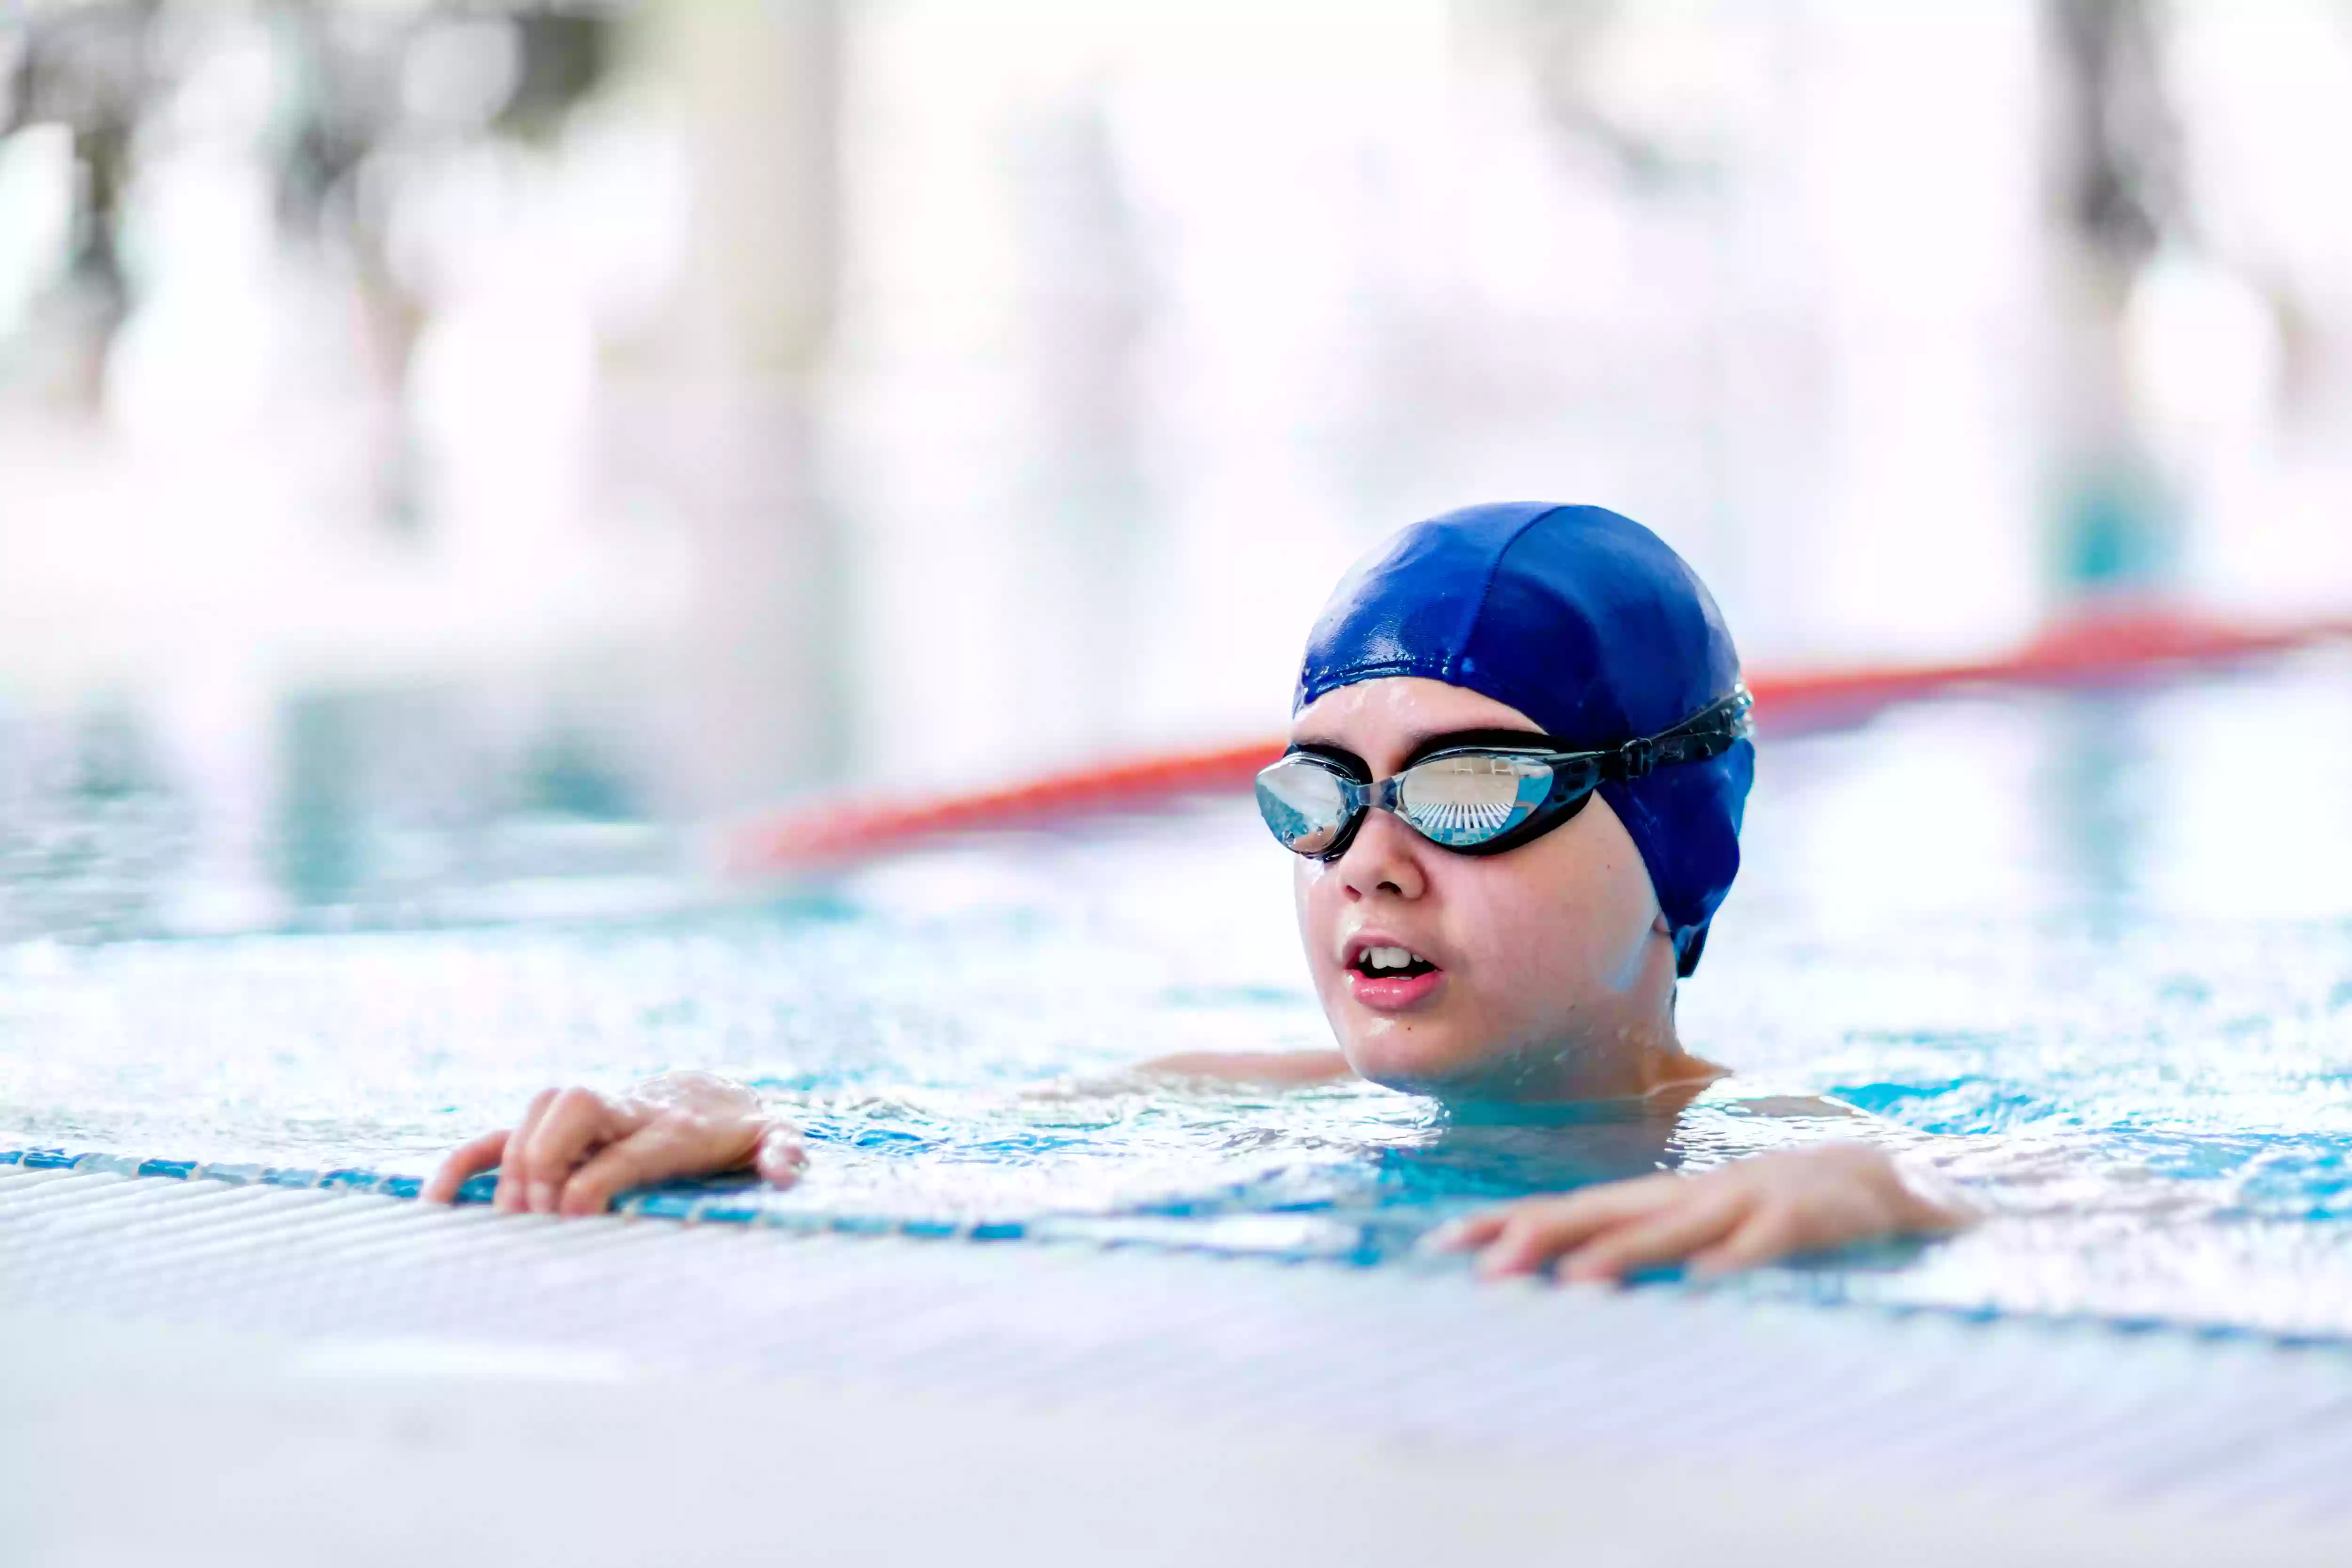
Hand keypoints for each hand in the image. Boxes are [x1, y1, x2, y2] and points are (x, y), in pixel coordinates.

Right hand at [421, 1071, 806, 1215]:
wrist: (718, 1094)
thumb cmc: (743, 1130)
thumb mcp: (776, 1138)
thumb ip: (784, 1153)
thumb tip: (786, 1171)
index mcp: (680, 1125)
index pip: (632, 1147)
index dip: (599, 1176)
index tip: (570, 1211)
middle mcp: (629, 1108)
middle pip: (579, 1109)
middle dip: (550, 1156)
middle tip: (540, 1213)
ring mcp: (589, 1111)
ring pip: (541, 1109)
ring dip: (515, 1157)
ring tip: (507, 1214)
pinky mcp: (558, 1125)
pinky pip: (505, 1133)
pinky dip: (470, 1160)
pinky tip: (440, 1202)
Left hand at [1428, 1143, 1970, 1282]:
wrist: (1877, 1178)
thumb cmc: (1769, 1209)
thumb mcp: (1696, 1223)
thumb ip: (1638, 1242)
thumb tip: (1564, 1274)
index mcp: (1659, 1199)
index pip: (1566, 1208)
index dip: (1504, 1222)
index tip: (1441, 1244)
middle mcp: (1689, 1196)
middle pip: (1604, 1212)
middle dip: (1542, 1239)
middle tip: (1486, 1270)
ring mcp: (1744, 1202)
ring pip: (1675, 1228)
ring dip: (1625, 1254)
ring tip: (1576, 1283)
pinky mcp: (1801, 1223)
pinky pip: (1763, 1246)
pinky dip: (1733, 1263)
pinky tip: (1704, 1285)